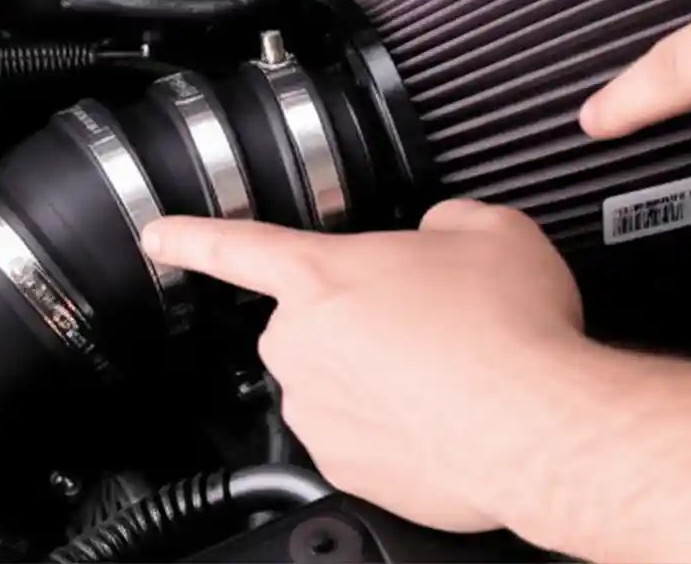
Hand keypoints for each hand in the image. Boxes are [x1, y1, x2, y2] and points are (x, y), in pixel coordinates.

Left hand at [142, 201, 588, 532]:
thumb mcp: (493, 231)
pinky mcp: (344, 469)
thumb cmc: (510, 329)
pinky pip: (360, 437)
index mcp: (325, 274)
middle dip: (360, 322)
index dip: (193, 237)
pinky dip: (397, 428)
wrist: (533, 425)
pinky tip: (447, 415)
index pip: (238, 246)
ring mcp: (321, 412)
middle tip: (430, 325)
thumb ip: (447, 221)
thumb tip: (440, 237)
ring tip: (449, 373)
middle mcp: (305, 343)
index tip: (157, 238)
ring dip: (379, 376)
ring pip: (337, 383)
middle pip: (313, 324)